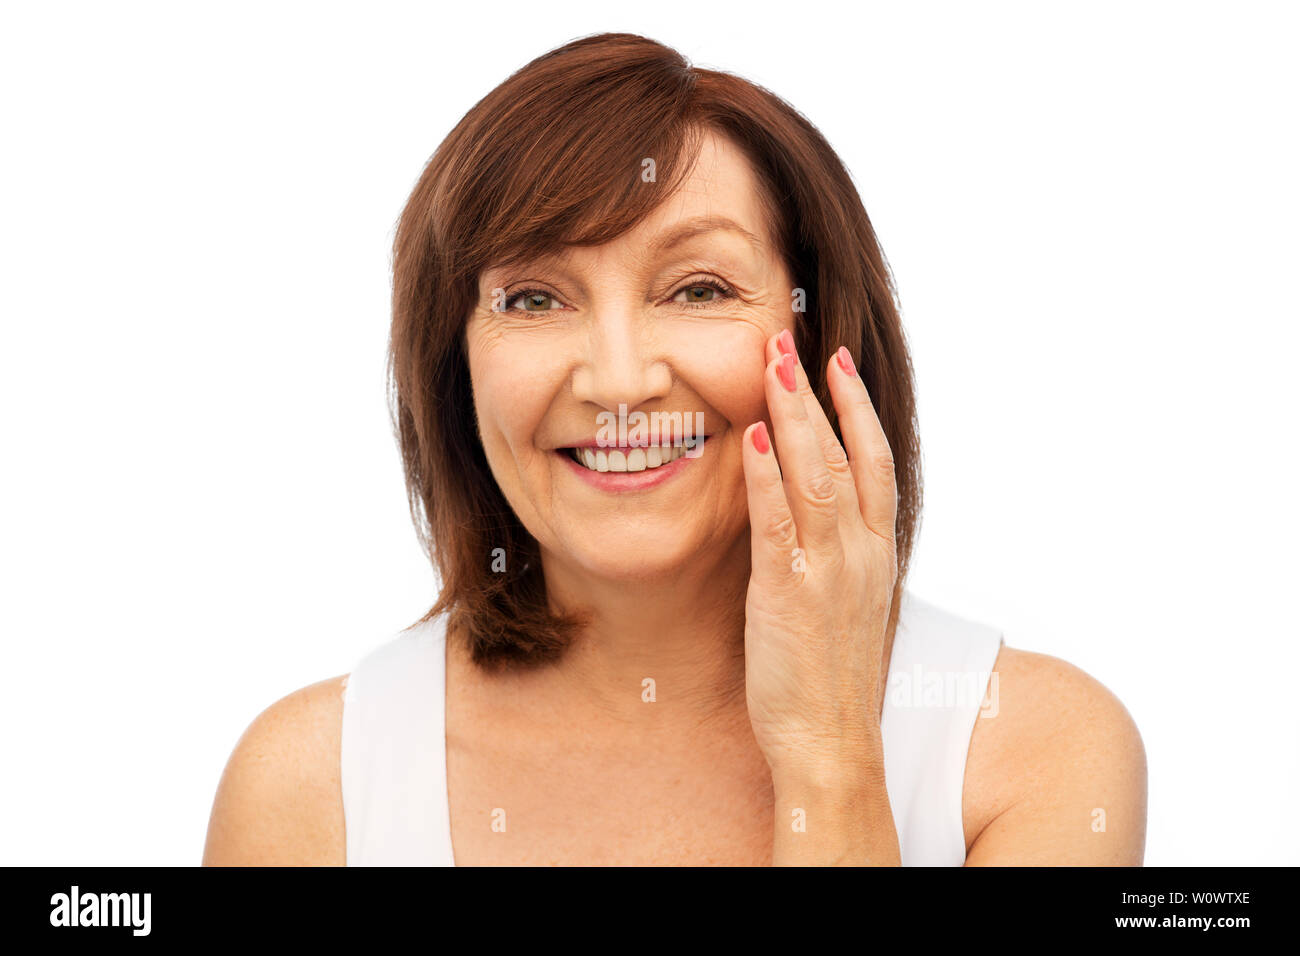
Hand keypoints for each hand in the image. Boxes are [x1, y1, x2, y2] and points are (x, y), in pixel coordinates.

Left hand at [741, 328, 898, 793]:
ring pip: (817, 476)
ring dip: (794, 416)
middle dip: (819, 394)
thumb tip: (810, 512)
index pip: (874, 462)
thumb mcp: (846, 604)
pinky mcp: (790, 596)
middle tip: (795, 342)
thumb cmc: (831, 678)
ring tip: (774, 365)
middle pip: (846, 454)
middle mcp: (861, 554)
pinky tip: (753, 438)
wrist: (832, 745)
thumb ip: (835, 554)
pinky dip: (767, 478)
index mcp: (876, 554)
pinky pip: (780, 524)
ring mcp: (828, 572)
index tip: (837, 362)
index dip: (856, 407)